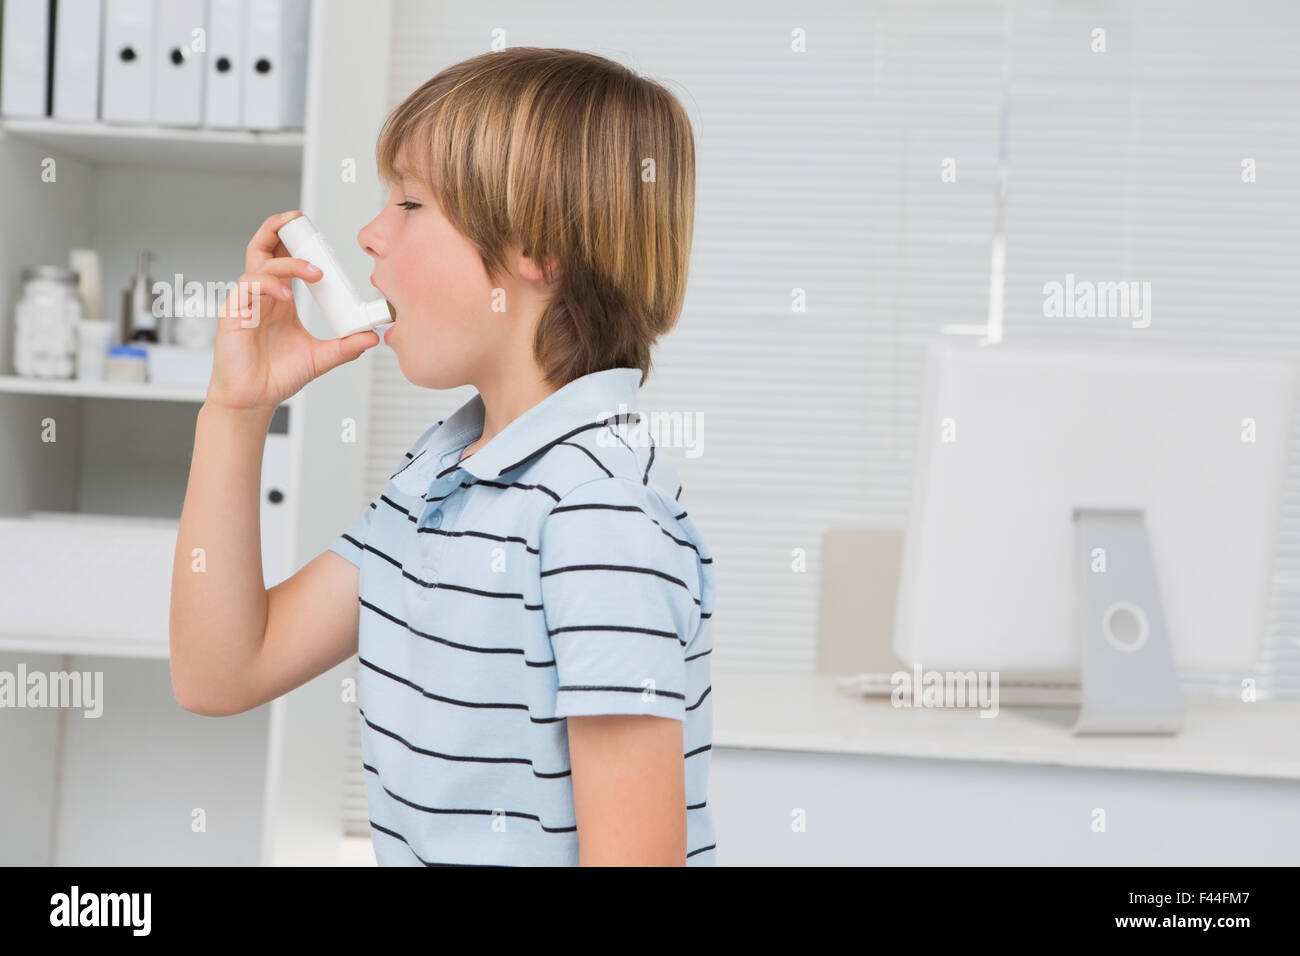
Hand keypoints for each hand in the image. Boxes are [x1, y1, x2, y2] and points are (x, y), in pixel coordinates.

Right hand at [205, 209, 379, 411]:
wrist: (254, 399)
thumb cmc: (277, 376)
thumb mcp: (321, 357)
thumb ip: (346, 346)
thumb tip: (373, 336)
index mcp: (279, 299)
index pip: (283, 258)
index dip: (297, 243)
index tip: (319, 237)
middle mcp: (262, 295)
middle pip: (263, 247)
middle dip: (278, 228)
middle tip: (300, 220)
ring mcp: (246, 302)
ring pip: (260, 265)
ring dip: (289, 264)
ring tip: (316, 274)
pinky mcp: (233, 314)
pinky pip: (248, 287)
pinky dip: (269, 287)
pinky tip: (288, 298)